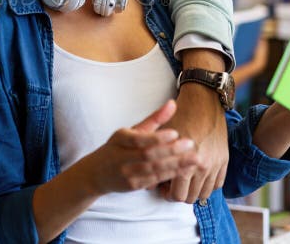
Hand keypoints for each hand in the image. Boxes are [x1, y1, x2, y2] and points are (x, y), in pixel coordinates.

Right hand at [83, 100, 197, 194]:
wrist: (96, 173)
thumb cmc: (118, 147)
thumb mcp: (131, 130)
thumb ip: (154, 119)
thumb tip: (172, 103)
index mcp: (120, 139)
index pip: (138, 139)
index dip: (156, 137)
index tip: (175, 132)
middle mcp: (121, 156)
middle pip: (148, 155)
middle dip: (171, 150)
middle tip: (190, 144)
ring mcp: (126, 173)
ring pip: (153, 170)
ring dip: (175, 164)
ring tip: (193, 158)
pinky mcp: (132, 186)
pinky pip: (154, 181)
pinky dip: (170, 175)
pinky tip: (184, 170)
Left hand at [158, 85, 227, 203]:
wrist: (204, 101)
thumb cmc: (179, 117)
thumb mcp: (163, 137)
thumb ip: (155, 162)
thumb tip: (149, 183)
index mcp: (185, 161)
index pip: (177, 195)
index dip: (167, 194)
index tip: (163, 188)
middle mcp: (203, 166)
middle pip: (190, 198)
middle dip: (179, 194)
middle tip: (172, 185)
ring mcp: (216, 164)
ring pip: (204, 194)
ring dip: (194, 191)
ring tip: (185, 182)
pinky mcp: (224, 160)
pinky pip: (218, 184)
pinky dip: (208, 184)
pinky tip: (198, 177)